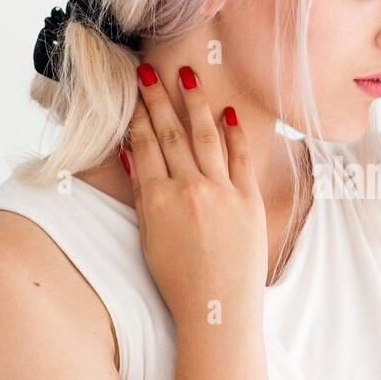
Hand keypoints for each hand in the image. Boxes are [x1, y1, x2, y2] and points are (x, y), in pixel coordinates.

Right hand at [121, 65, 266, 322]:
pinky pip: (240, 157)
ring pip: (204, 136)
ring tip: (187, 76)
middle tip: (150, 71)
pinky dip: (233, 133)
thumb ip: (143, 192)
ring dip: (195, 103)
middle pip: (170, 133)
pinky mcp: (248, 200)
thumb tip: (132, 153)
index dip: (137, 115)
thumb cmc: (178, 280)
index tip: (133, 90)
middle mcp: (188, 190)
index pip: (144, 145)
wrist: (217, 308)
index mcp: (156, 200)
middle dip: (158, 99)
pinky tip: (228, 113)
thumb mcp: (148, 236)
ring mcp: (221, 192)